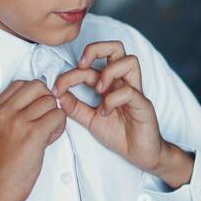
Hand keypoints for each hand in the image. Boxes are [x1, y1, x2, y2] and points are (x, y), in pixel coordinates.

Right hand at [0, 79, 68, 200]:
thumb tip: (37, 103)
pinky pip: (58, 116)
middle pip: (38, 87)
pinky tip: (50, 138)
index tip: (36, 109)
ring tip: (47, 132)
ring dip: (55, 116)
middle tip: (45, 119)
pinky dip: (59, 127)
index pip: (20, 83)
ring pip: (51, 102)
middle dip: (47, 101)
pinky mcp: (33, 134)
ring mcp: (18, 122)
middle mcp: (4, 113)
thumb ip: (11, 115)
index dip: (35, 94)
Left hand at [51, 40, 166, 172]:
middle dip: (95, 50)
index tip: (57, 89)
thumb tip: (58, 95)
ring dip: (109, 72)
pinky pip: (129, 91)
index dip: (70, 73)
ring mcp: (135, 90)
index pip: (90, 65)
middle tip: (82, 66)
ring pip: (129, 61)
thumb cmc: (119, 134)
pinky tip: (105, 112)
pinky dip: (112, 99)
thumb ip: (75, 108)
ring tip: (98, 90)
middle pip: (116, 47)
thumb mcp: (89, 120)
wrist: (139, 153)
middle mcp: (123, 82)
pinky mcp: (143, 103)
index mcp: (110, 83)